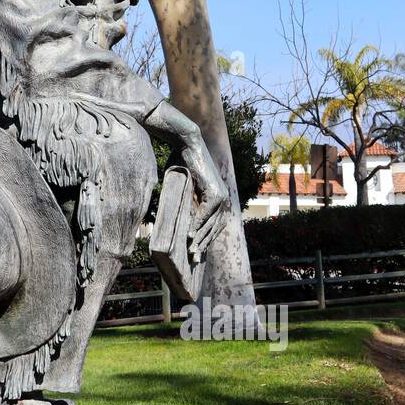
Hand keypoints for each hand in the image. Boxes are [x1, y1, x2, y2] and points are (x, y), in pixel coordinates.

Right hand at [186, 144, 229, 259]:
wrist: (187, 146)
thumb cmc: (184, 164)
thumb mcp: (187, 188)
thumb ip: (188, 202)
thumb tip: (180, 218)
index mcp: (220, 198)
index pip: (216, 224)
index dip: (207, 239)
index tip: (198, 251)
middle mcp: (224, 198)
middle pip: (215, 227)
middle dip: (204, 244)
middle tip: (194, 258)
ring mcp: (221, 195)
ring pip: (211, 223)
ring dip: (200, 238)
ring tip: (191, 251)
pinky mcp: (213, 192)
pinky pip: (205, 214)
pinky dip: (197, 225)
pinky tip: (189, 235)